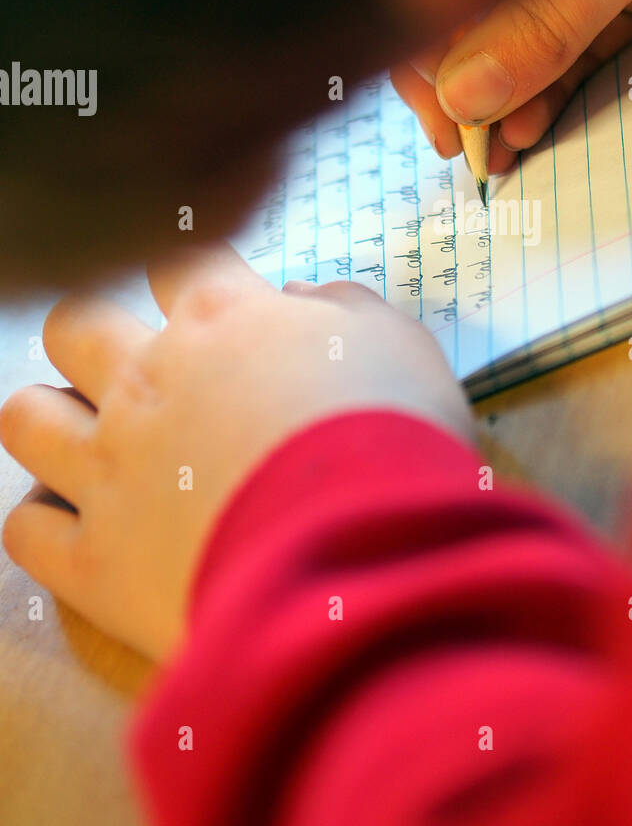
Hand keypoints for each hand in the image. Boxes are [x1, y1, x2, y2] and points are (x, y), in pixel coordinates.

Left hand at [0, 246, 472, 660]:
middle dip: (95, 339)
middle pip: (75, 325)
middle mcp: (149, 381)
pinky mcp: (94, 561)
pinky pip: (24, 532)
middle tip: (137, 374)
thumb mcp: (400, 346)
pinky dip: (45, 528)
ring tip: (93, 448)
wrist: (363, 556)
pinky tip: (84, 532)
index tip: (213, 306)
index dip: (193, 280)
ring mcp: (110, 469)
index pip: (180, 263)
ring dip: (52, 423)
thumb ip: (346, 308)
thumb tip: (302, 297)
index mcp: (223, 320)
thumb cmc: (395, 441)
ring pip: (25, 417)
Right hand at [392, 0, 631, 174]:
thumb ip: (555, 7)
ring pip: (519, 26)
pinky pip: (571, 43)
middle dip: (464, 70)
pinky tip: (532, 126)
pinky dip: (548, 89)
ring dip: (503, 91)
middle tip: (466, 149)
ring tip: (499, 152)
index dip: (430, 28)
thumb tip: (463, 91)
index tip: (442, 115)